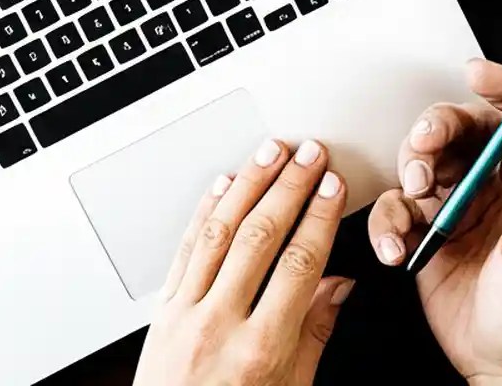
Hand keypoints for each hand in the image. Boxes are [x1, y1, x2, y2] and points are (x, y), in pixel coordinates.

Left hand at [134, 139, 352, 385]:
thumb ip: (315, 333)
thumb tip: (339, 286)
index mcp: (262, 348)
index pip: (299, 263)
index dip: (319, 216)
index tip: (333, 186)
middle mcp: (220, 325)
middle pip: (259, 237)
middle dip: (288, 186)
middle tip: (309, 154)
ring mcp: (185, 316)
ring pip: (219, 233)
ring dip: (247, 185)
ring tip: (270, 153)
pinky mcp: (162, 313)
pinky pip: (184, 250)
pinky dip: (204, 212)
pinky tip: (223, 186)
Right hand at [368, 59, 501, 384]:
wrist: (501, 363)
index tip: (478, 73)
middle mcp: (495, 185)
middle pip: (462, 127)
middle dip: (438, 126)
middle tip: (426, 148)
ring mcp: (459, 204)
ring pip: (424, 157)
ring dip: (411, 166)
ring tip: (417, 196)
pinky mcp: (426, 229)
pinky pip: (396, 207)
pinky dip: (389, 222)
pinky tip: (400, 247)